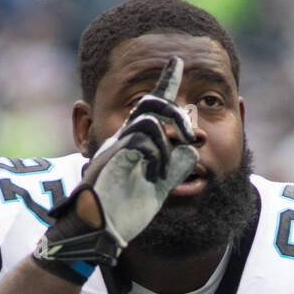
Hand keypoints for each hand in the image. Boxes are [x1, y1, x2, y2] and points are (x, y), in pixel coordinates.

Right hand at [35, 56, 198, 272]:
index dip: (165, 83)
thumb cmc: (123, 212)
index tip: (178, 62)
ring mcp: (117, 149)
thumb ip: (174, 170)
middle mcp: (124, 140)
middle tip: (194, 135)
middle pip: (149, 104)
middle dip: (176, 112)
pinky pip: (137, 142)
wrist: (99, 231)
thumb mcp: (157, 189)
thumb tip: (193, 151)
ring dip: (167, 139)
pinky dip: (155, 153)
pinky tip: (156, 174)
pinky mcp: (113, 162)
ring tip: (168, 164)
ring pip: (147, 121)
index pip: (151, 107)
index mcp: (135, 143)